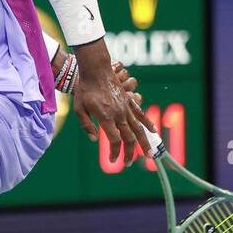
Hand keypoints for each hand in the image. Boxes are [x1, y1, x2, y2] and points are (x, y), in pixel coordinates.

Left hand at [71, 43, 158, 165]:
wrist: (96, 69)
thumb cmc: (85, 89)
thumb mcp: (79, 109)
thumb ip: (87, 126)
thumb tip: (95, 140)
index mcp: (106, 117)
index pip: (114, 140)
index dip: (115, 153)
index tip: (112, 160)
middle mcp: (118, 114)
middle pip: (129, 138)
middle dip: (130, 153)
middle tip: (128, 163)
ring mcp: (126, 107)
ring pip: (138, 129)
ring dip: (144, 142)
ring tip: (150, 154)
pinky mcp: (129, 101)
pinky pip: (141, 114)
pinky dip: (148, 123)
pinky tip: (154, 131)